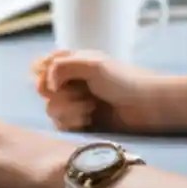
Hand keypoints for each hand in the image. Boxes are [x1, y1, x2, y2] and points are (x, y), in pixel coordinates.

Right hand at [32, 50, 164, 132]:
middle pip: (42, 90)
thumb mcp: (91, 64)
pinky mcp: (79, 123)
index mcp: (72, 62)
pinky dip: (73, 121)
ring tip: (90, 108)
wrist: (146, 107)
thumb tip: (46, 84)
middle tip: (80, 92)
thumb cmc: (123, 80)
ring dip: (69, 109)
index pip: (41, 66)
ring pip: (51, 109)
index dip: (43, 74)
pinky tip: (89, 119)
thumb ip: (61, 67)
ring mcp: (74, 103)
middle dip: (59, 94)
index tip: (55, 79)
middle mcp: (70, 82)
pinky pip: (60, 125)